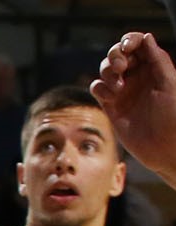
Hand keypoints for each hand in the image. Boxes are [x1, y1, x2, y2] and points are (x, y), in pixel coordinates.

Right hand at [94, 32, 175, 180]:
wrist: (164, 148)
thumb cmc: (174, 116)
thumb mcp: (169, 83)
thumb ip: (157, 60)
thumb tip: (146, 37)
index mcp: (155, 67)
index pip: (138, 45)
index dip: (129, 41)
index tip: (127, 47)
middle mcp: (138, 76)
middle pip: (118, 54)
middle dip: (115, 56)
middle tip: (121, 67)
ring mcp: (123, 91)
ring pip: (105, 70)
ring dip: (108, 73)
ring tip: (118, 87)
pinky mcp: (111, 106)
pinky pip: (97, 89)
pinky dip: (100, 88)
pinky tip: (111, 98)